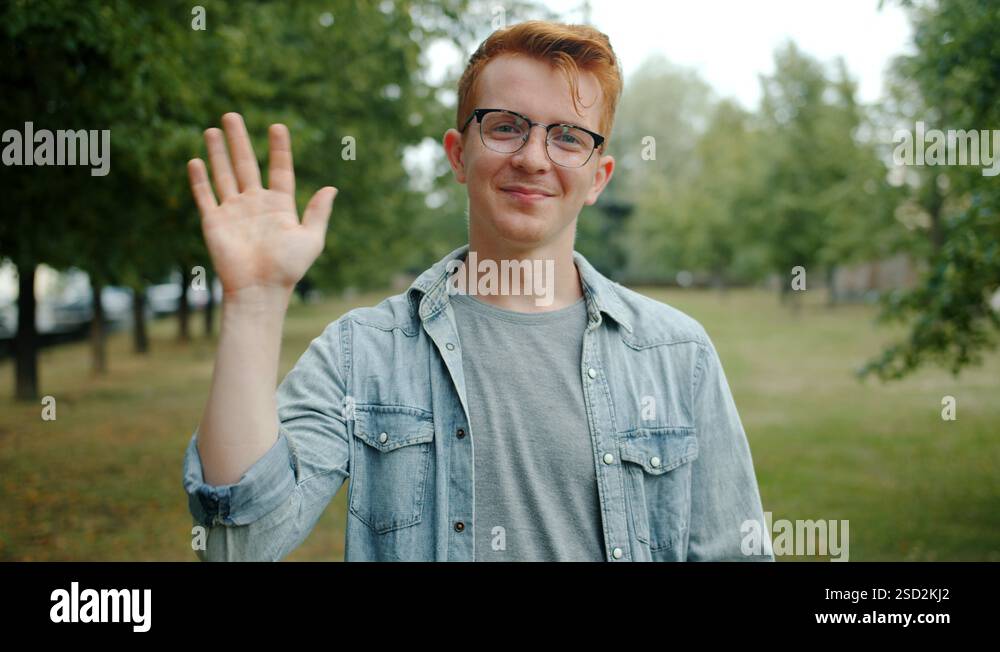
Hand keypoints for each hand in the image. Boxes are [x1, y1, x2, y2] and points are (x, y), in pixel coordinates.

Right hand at [186, 112, 336, 301]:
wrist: (260, 289)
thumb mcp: (311, 239)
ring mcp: (233, 212)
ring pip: (224, 174)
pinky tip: (196, 160)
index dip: (278, 149)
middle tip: (232, 115)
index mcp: (280, 206)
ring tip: (212, 129)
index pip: (279, 170)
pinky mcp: (215, 222)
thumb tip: (332, 187)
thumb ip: (318, 212)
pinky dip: (199, 179)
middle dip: (239, 140)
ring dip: (218, 152)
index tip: (277, 126)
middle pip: (245, 165)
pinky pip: (206, 196)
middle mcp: (255, 204)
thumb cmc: (288, 268)